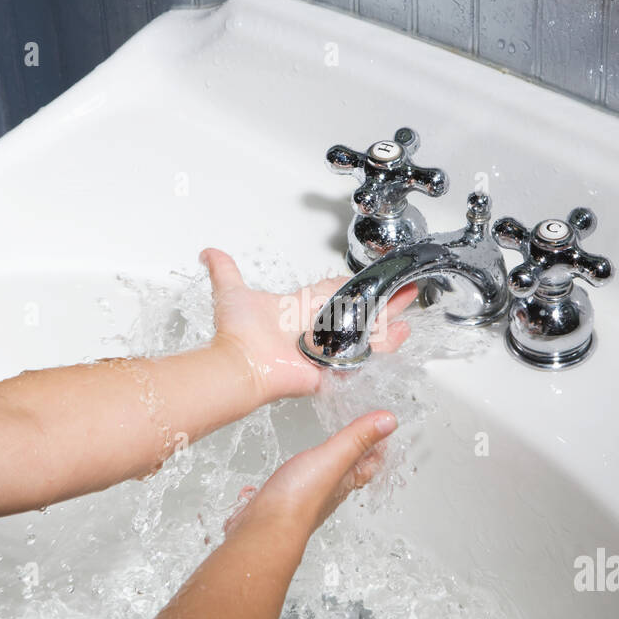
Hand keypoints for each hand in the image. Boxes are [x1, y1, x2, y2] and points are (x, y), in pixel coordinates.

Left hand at [200, 248, 415, 402]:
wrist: (242, 365)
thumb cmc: (237, 336)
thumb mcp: (232, 293)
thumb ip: (225, 272)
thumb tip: (209, 253)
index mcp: (300, 308)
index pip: (335, 292)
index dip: (354, 284)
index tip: (371, 277)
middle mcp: (318, 328)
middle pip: (359, 309)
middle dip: (382, 299)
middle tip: (403, 288)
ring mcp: (330, 346)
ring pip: (367, 329)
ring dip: (390, 317)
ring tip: (409, 305)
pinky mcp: (337, 364)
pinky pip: (367, 354)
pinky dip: (387, 343)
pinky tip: (404, 331)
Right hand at [224, 410, 397, 539]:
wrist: (266, 526)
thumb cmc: (299, 498)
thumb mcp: (335, 457)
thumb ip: (358, 437)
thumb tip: (388, 421)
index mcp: (346, 478)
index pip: (371, 462)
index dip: (379, 445)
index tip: (383, 429)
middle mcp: (330, 489)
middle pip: (352, 471)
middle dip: (359, 455)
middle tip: (364, 440)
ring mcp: (308, 495)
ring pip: (328, 477)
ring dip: (334, 463)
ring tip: (336, 452)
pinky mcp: (286, 497)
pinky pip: (303, 481)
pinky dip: (307, 471)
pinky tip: (300, 470)